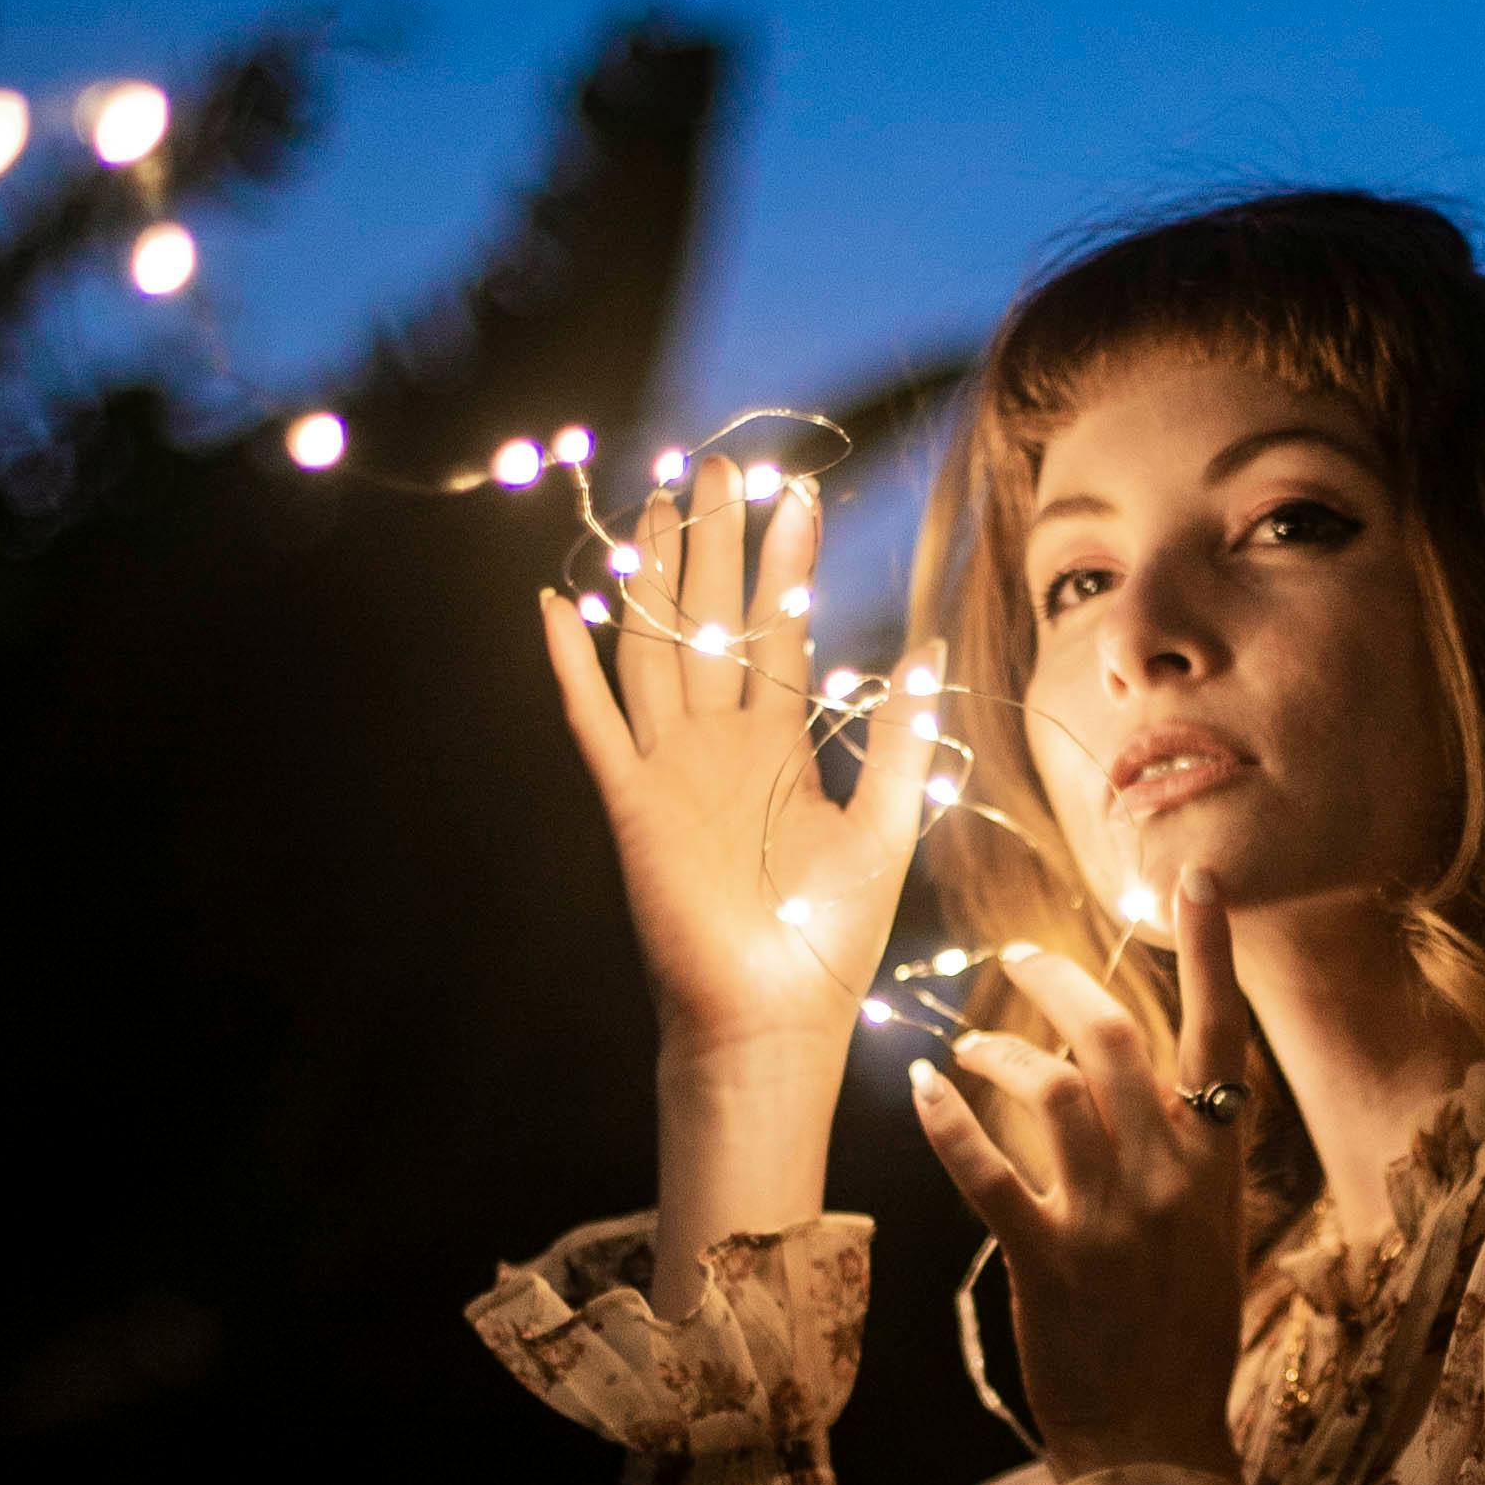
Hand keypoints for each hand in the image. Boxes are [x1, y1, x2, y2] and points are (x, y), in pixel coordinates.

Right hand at [536, 463, 950, 1290]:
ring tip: (656, 503)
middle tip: (716, 465)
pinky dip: (573, 664)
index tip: (796, 493)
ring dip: (653, 579)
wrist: (772, 1019)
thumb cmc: (826, 941)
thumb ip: (897, 740)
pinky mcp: (630, 803)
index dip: (786, 562)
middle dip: (715, 543)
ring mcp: (668, 768)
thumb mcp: (882, 826)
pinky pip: (593, 721)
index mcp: (777, 747)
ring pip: (655, 649)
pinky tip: (559, 605)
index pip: (779, 631)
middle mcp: (717, 745)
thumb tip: (925, 653)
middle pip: (711, 621)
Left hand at [908, 872, 1255, 1481]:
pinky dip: (949, 1121)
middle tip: (1019, 956)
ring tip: (969, 1049)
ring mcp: (1110, 1221)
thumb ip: (1189, 1152)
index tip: (1190, 877)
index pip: (1222, 1036)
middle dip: (1058, 980)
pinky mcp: (1048, 1263)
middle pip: (1112, 1039)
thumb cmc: (1183, 1333)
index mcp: (1218, 1165)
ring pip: (1050, 1090)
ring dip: (999, 1050)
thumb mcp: (1213, 1232)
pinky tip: (923, 1085)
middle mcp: (1170, 1178)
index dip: (1208, 951)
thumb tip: (1156, 1078)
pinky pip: (989, 1172)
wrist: (1158, 1439)